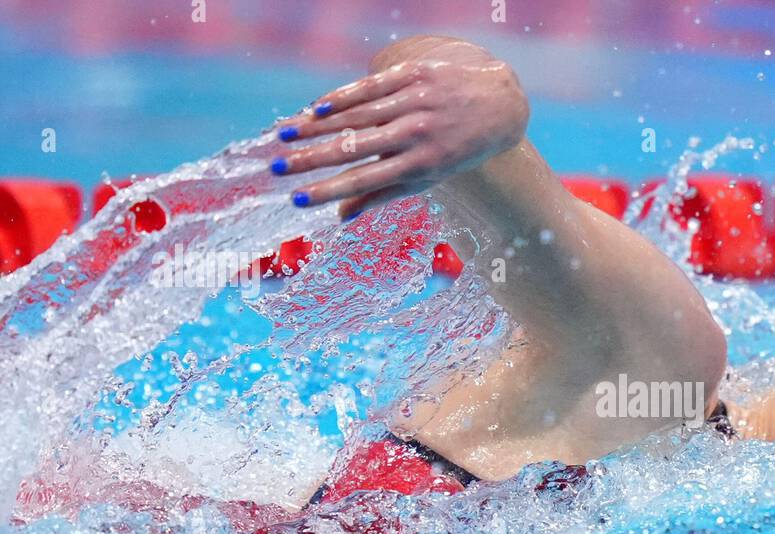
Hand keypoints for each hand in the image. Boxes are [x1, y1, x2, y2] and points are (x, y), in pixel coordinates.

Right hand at [270, 38, 529, 219]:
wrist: (497, 105)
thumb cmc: (455, 149)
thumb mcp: (429, 178)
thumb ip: (383, 195)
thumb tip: (341, 218)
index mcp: (420, 165)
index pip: (366, 181)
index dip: (330, 190)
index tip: (298, 199)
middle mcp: (416, 134)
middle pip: (354, 148)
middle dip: (312, 159)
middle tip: (277, 168)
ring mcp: (415, 102)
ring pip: (356, 115)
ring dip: (316, 126)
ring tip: (284, 135)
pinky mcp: (414, 74)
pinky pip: (370, 87)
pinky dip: (341, 98)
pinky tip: (315, 109)